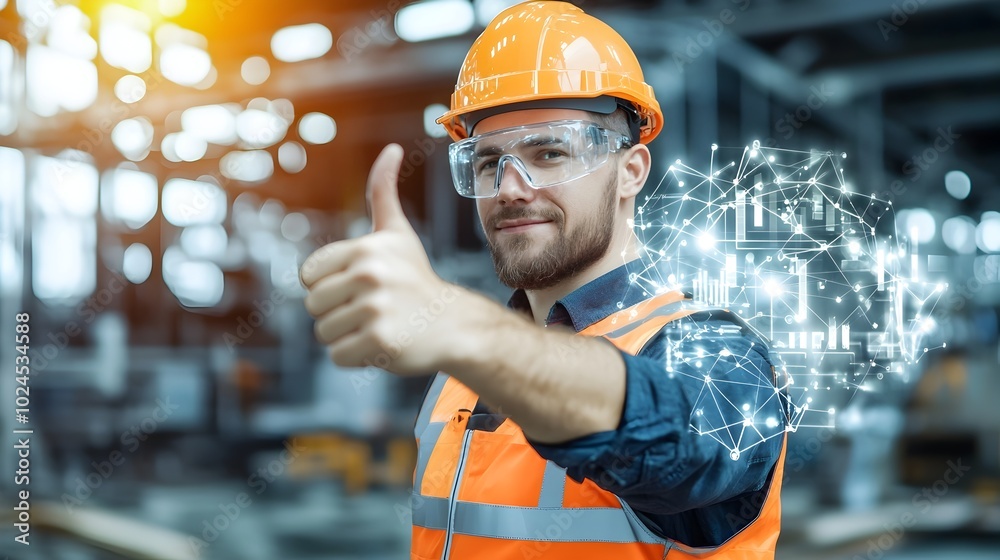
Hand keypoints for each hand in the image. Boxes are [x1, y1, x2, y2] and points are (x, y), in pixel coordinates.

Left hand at [300, 144, 467, 374]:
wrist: (453, 324)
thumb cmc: (416, 278)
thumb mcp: (397, 233)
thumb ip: (383, 192)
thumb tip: (391, 148)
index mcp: (365, 249)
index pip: (309, 277)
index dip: (330, 285)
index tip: (361, 286)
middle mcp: (370, 276)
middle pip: (313, 306)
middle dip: (336, 313)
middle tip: (372, 310)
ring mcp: (376, 310)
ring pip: (324, 333)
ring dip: (346, 335)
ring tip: (378, 326)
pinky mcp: (380, 343)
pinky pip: (338, 356)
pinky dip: (356, 357)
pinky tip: (383, 344)